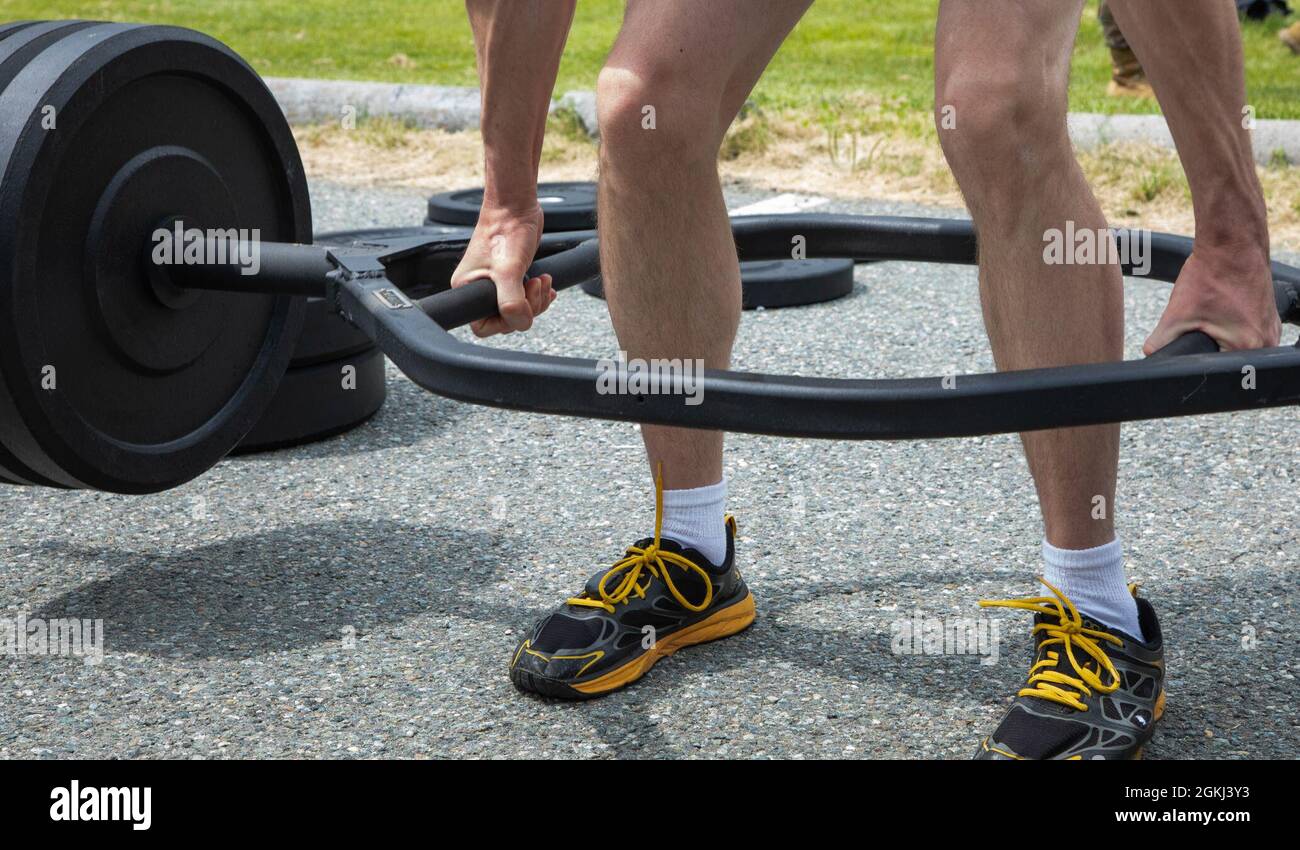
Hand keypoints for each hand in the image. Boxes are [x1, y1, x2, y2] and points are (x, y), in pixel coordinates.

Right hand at [450, 204, 555, 336]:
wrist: (516, 206)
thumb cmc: (505, 231)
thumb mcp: (508, 271)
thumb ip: (511, 303)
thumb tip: (521, 322)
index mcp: (466, 290)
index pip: (482, 326)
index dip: (505, 322)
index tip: (518, 304)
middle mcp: (478, 289)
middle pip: (505, 319)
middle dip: (527, 307)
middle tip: (534, 286)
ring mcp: (496, 283)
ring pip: (519, 310)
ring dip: (536, 299)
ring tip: (542, 280)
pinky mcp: (511, 276)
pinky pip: (526, 298)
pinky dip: (539, 294)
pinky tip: (545, 282)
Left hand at [1143, 245, 1280, 353]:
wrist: (1232, 245)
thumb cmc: (1210, 277)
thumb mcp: (1177, 315)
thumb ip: (1159, 344)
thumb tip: (1150, 359)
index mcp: (1249, 347)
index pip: (1220, 373)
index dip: (1201, 362)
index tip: (1196, 341)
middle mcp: (1267, 342)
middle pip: (1230, 361)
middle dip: (1211, 349)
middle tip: (1204, 322)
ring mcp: (1272, 329)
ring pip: (1240, 347)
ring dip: (1223, 338)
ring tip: (1214, 314)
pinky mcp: (1270, 318)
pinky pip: (1250, 333)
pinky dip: (1234, 327)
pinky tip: (1224, 311)